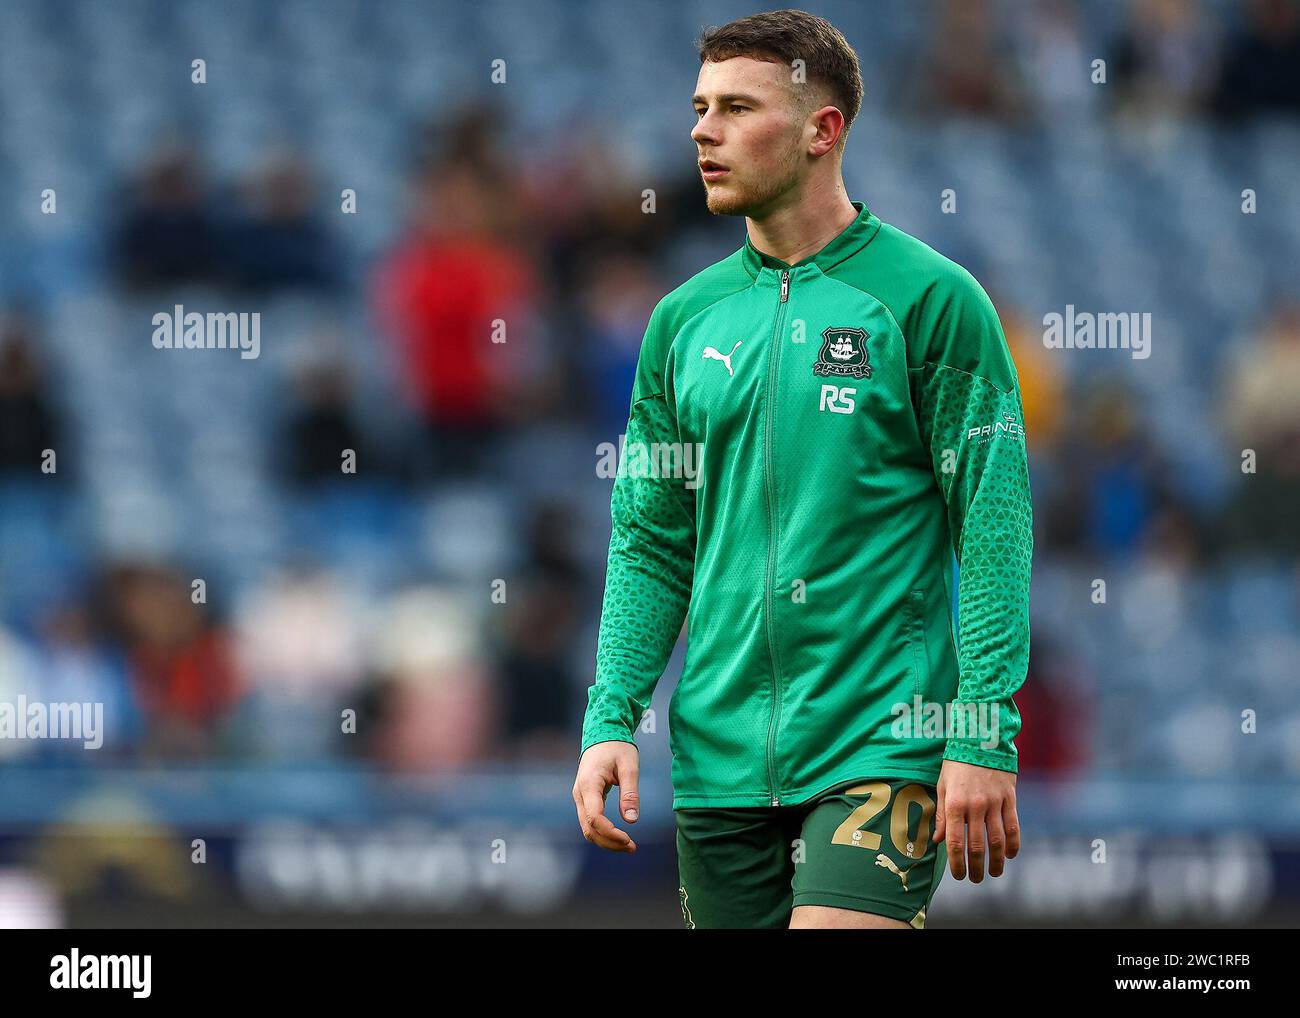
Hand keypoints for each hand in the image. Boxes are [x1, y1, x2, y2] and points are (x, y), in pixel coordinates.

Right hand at [572, 740, 640, 852]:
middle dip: (609, 842)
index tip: (629, 839)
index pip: (594, 817)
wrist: (603, 733)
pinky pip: (591, 822)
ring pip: (588, 828)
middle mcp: (580, 793)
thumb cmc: (617, 747)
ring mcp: (580, 797)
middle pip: (589, 828)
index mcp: (589, 784)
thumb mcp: (629, 766)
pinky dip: (604, 832)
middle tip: (632, 848)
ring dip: (606, 840)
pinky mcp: (586, 799)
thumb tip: (631, 820)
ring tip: (629, 846)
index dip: (610, 833)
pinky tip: (620, 837)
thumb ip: (630, 793)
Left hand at [933, 759, 1019, 881]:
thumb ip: (942, 814)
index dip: (957, 862)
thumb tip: (939, 840)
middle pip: (978, 845)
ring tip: (994, 873)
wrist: (981, 738)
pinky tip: (1010, 855)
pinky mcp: (1010, 798)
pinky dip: (1013, 844)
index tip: (958, 875)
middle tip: (976, 879)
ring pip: (998, 840)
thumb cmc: (957, 762)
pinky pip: (1013, 826)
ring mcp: (995, 802)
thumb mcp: (942, 785)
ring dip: (996, 861)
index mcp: (955, 803)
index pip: (955, 841)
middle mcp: (975, 805)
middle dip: (976, 867)